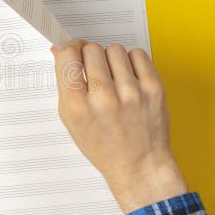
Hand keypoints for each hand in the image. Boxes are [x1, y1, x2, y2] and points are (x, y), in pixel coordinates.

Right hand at [52, 40, 186, 212]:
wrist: (139, 165)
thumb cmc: (104, 146)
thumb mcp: (72, 120)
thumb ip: (65, 84)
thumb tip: (60, 50)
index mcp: (78, 107)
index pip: (68, 56)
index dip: (69, 50)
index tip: (73, 52)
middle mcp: (104, 99)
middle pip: (91, 49)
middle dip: (90, 57)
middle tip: (95, 73)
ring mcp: (131, 93)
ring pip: (114, 49)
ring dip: (112, 60)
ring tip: (114, 79)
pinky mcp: (154, 89)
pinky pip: (138, 54)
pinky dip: (132, 63)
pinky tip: (130, 79)